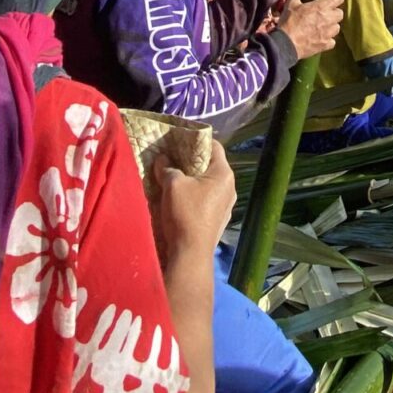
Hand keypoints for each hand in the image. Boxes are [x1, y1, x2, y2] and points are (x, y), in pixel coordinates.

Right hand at [153, 142, 235, 267]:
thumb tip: (163, 159)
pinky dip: (195, 194)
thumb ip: (167, 168)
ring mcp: (226, 206)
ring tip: (173, 176)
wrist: (190, 253)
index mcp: (224, 174)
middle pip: (211, 165)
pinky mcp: (218, 220)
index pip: (214, 146)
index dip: (197, 140)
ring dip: (192, 180)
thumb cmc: (185, 213)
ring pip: (208, 184)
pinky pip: (207, 199)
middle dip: (191, 161)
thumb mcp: (173, 185)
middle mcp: (229, 188)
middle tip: (172, 157)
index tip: (179, 139)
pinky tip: (180, 198)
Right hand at [280, 0, 345, 58]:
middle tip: (326, 12)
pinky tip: (320, 38)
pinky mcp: (326, 44)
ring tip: (323, 26)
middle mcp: (329, 19)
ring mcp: (328, 33)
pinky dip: (328, 40)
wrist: (286, 43)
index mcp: (322, 7)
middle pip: (340, 13)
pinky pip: (332, 41)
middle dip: (334, 12)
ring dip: (332, 26)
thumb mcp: (291, 4)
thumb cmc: (289, 22)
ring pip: (337, 27)